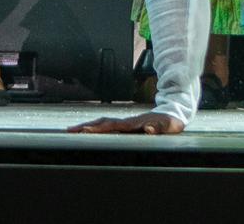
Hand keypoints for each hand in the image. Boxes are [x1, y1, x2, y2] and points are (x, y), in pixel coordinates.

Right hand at [72, 111, 187, 134]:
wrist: (173, 112)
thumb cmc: (170, 122)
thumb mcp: (168, 126)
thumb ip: (158, 128)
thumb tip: (148, 129)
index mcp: (134, 124)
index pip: (113, 126)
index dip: (99, 128)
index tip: (86, 130)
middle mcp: (127, 122)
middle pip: (103, 122)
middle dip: (86, 126)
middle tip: (70, 130)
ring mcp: (126, 123)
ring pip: (104, 123)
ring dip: (88, 126)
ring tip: (74, 130)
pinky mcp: (126, 126)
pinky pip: (108, 126)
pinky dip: (96, 127)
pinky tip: (89, 130)